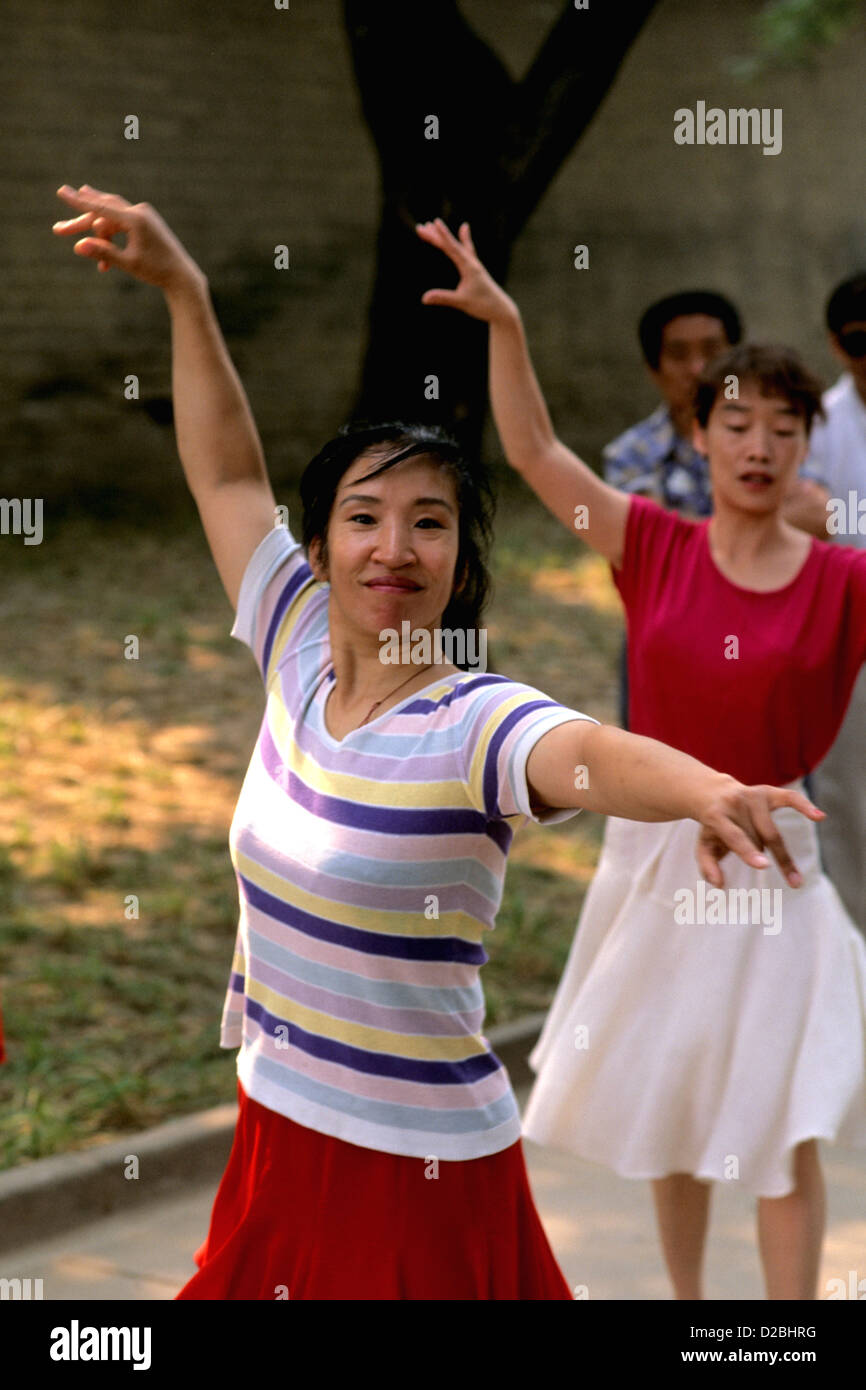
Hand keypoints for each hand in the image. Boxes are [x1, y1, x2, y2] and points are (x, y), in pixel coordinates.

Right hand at [52, 184, 200, 292]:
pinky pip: (121, 227)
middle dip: (81, 223)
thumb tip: (78, 246)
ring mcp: (143, 215)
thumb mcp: (128, 263)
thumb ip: (103, 252)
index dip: (78, 202)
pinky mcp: (145, 222)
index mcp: (136, 219)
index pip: (101, 207)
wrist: (182, 276)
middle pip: (102, 212)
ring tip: (79, 244)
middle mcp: (140, 212)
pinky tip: (103, 264)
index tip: (61, 191)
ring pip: (110, 219)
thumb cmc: (156, 271)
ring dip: (96, 236)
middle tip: (58, 230)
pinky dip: (110, 241)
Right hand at [416, 218, 515, 324]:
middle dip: (435, 236)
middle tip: (420, 227)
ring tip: (433, 224)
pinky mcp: (475, 268)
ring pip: (457, 245)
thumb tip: (424, 298)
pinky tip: (464, 228)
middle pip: (451, 245)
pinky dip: (463, 238)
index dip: (442, 235)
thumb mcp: (461, 302)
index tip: (434, 223)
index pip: (453, 248)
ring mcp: (474, 264)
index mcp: (468, 267)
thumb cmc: (483, 305)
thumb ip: (443, 298)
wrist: (501, 309)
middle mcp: (471, 262)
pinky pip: (467, 248)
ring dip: (444, 236)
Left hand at [694, 780, 823, 887]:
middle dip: (767, 857)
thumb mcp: (703, 845)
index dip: (748, 851)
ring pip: (771, 830)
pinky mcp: (767, 791)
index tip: (764, 865)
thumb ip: (707, 865)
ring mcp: (752, 795)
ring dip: (778, 853)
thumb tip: (718, 885)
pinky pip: (789, 798)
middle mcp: (735, 804)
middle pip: (757, 837)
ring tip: (796, 878)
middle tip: (793, 883)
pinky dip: (804, 806)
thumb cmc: (712, 827)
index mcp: (716, 816)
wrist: (712, 792)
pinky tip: (820, 817)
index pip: (735, 836)